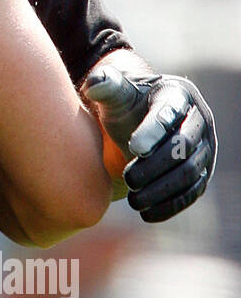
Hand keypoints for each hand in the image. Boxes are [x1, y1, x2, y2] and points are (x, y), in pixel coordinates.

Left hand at [82, 65, 215, 221]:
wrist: (138, 119)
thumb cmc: (125, 103)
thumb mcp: (114, 91)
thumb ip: (105, 85)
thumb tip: (95, 84)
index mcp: (178, 94)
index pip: (171, 112)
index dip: (154, 130)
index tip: (133, 147)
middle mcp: (198, 120)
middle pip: (184, 147)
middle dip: (156, 165)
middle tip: (128, 178)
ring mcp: (204, 148)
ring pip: (190, 173)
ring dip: (162, 189)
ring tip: (134, 199)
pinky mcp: (201, 172)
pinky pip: (192, 192)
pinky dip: (171, 205)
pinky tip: (147, 213)